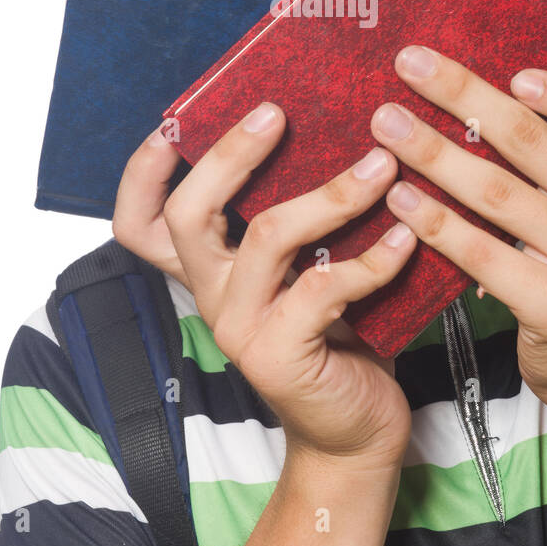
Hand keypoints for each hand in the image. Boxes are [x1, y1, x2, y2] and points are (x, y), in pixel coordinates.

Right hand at [113, 103, 415, 468]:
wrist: (358, 432)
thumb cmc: (341, 337)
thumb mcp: (307, 269)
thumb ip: (303, 219)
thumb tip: (340, 131)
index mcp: (211, 271)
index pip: (140, 225)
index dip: (141, 175)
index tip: (172, 125)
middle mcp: (213, 296)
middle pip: (189, 215)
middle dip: (231, 156)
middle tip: (276, 114)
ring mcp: (242, 328)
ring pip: (266, 238)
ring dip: (329, 195)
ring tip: (379, 165)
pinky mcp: (280, 356)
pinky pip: (324, 289)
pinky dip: (370, 258)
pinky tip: (406, 238)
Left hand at [370, 46, 546, 410]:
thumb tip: (478, 89)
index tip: (512, 74)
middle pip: (530, 140)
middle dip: (461, 95)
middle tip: (408, 64)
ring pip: (494, 192)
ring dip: (431, 152)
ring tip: (386, 124)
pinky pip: (480, 253)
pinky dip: (434, 222)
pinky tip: (399, 198)